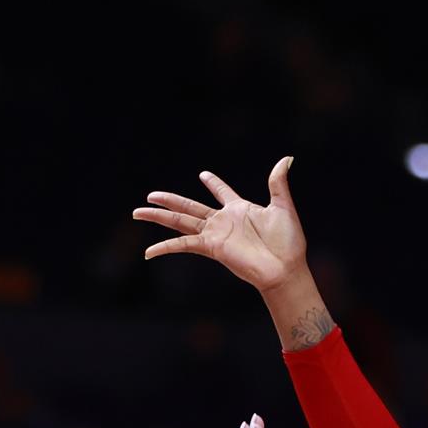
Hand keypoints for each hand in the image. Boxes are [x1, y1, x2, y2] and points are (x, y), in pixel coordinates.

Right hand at [137, 159, 307, 292]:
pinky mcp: (211, 247)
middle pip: (190, 207)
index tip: (203, 174)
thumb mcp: (283, 207)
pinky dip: (165, 247)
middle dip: (170, 200)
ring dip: (159, 216)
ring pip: (180, 222)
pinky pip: (183, 244)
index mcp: (240, 209)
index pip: (222, 192)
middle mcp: (223, 221)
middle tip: (151, 194)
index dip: (213, 183)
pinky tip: (149, 251)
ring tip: (138, 212)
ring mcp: (215, 234)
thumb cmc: (288, 243)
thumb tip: (287, 158)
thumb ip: (278, 183)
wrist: (285, 268)